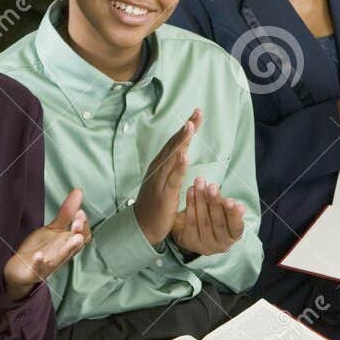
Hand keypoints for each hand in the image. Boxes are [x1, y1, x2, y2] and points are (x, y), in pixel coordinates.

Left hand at [3, 189, 87, 299]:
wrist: (20, 270)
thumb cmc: (41, 248)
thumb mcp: (54, 229)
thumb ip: (66, 212)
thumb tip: (79, 191)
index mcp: (67, 244)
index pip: (83, 235)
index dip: (83, 225)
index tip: (80, 212)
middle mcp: (61, 255)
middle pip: (75, 246)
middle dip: (78, 233)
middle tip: (78, 221)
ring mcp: (49, 265)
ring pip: (62, 258)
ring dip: (68, 248)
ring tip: (73, 237)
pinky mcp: (34, 272)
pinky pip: (39, 269)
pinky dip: (40, 263)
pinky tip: (39, 255)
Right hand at [136, 110, 198, 244]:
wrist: (141, 227)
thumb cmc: (155, 205)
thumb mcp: (164, 182)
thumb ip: (172, 168)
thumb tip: (181, 154)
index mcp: (160, 165)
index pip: (174, 143)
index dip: (186, 129)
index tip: (196, 115)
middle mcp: (158, 169)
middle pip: (174, 145)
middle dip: (186, 129)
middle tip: (197, 113)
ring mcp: (160, 181)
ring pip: (172, 158)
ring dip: (181, 141)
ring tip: (190, 126)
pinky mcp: (164, 194)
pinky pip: (172, 178)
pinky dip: (178, 166)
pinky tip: (184, 155)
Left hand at [170, 179, 246, 256]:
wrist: (194, 231)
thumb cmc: (215, 218)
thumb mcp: (226, 213)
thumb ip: (230, 209)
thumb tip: (241, 208)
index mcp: (233, 237)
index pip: (236, 226)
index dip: (233, 214)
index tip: (230, 200)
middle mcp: (221, 245)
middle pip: (218, 222)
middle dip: (215, 202)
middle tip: (212, 186)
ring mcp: (205, 245)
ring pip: (204, 221)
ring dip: (201, 199)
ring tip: (200, 183)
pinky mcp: (191, 242)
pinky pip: (191, 221)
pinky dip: (191, 204)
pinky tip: (191, 191)